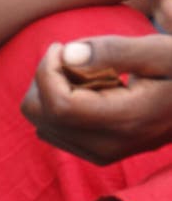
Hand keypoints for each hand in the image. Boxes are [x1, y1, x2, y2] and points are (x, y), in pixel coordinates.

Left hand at [22, 34, 171, 163]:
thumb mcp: (158, 51)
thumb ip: (113, 50)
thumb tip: (68, 55)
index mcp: (125, 121)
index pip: (59, 106)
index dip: (47, 71)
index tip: (62, 47)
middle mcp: (109, 146)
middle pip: (41, 116)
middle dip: (45, 78)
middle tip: (71, 56)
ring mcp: (103, 153)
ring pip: (43, 124)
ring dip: (51, 90)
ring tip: (82, 71)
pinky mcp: (100, 151)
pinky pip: (55, 130)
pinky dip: (58, 103)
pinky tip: (84, 86)